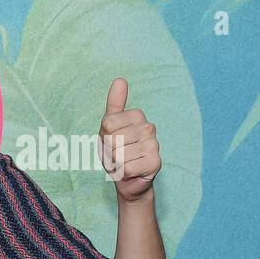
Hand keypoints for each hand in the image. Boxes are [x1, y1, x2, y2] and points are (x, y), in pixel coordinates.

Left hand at [99, 78, 160, 202]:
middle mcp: (148, 127)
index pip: (107, 124)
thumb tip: (120, 79)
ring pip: (119, 155)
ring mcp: (154, 145)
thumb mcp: (109, 127)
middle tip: (117, 155)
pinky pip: (127, 168)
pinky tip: (130, 172)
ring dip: (116, 163)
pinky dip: (123, 173)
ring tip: (123, 163)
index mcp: (137, 116)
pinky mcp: (155, 163)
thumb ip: (114, 104)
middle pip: (112, 140)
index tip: (111, 141)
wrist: (127, 178)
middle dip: (109, 151)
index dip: (103, 137)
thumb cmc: (116, 151)